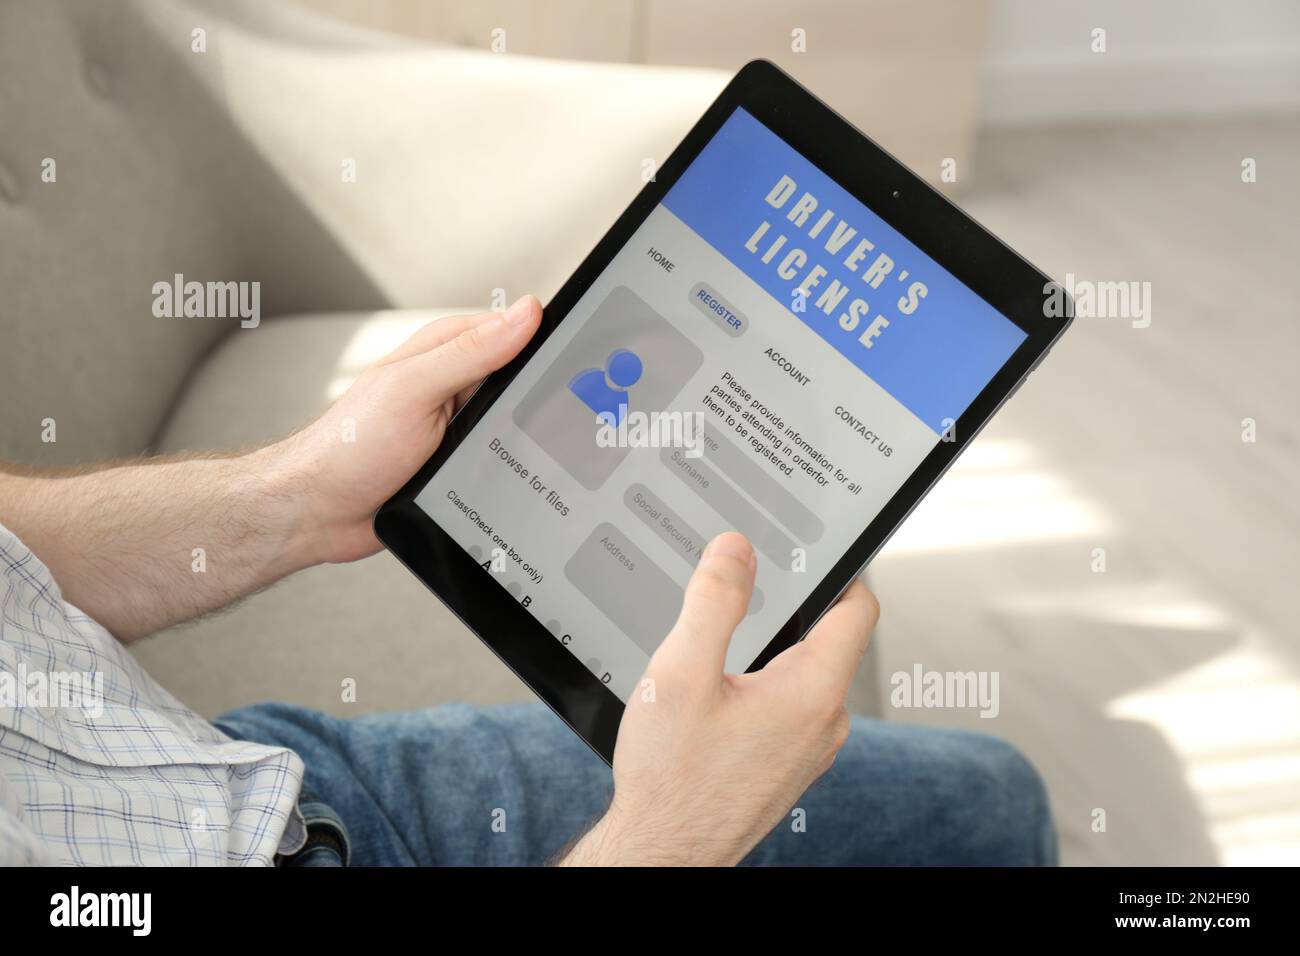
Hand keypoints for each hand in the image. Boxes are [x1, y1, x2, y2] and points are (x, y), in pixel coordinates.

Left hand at [273, 295, 541, 564]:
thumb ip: (471, 352)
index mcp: (443, 352)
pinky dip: (512, 468)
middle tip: (563, 412)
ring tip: (537, 447)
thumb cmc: (349, 447)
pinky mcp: (459, 464)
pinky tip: (519, 476)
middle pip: (520, 381)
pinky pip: (502, 460)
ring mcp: (457, 426)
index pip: (512, 331)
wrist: (319, 513)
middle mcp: (453, 385)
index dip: (546, 339)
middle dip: (539, 397)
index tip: (581, 352)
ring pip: (515, 425)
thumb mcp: (415, 389)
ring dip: (525, 437)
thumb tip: (524, 313)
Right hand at [560, 532, 877, 865]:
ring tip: (720, 645)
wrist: (661, 851)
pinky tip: (716, 694)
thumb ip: (712, 602)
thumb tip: (736, 549)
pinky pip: (790, 706)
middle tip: (744, 588)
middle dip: (790, 606)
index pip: (858, 607)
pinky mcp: (788, 764)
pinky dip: (762, 686)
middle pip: (829, 637)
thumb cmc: (671, 779)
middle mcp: (823, 723)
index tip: (806, 550)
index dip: (837, 568)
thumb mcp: (680, 672)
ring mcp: (809, 748)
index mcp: (812, 692)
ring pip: (805, 674)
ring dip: (771, 650)